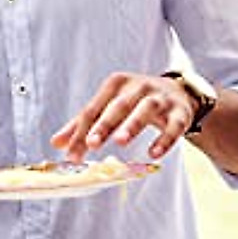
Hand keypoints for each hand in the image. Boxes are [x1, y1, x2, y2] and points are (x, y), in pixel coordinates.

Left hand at [51, 71, 197, 161]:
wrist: (178, 93)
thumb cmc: (136, 101)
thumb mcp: (109, 106)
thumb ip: (84, 124)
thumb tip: (57, 143)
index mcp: (116, 84)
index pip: (95, 109)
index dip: (81, 130)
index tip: (70, 152)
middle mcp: (138, 87)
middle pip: (118, 105)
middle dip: (104, 124)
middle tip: (92, 143)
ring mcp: (161, 98)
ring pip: (146, 109)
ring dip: (133, 124)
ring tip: (120, 142)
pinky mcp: (180, 112)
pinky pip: (174, 125)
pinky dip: (165, 139)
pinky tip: (153, 153)